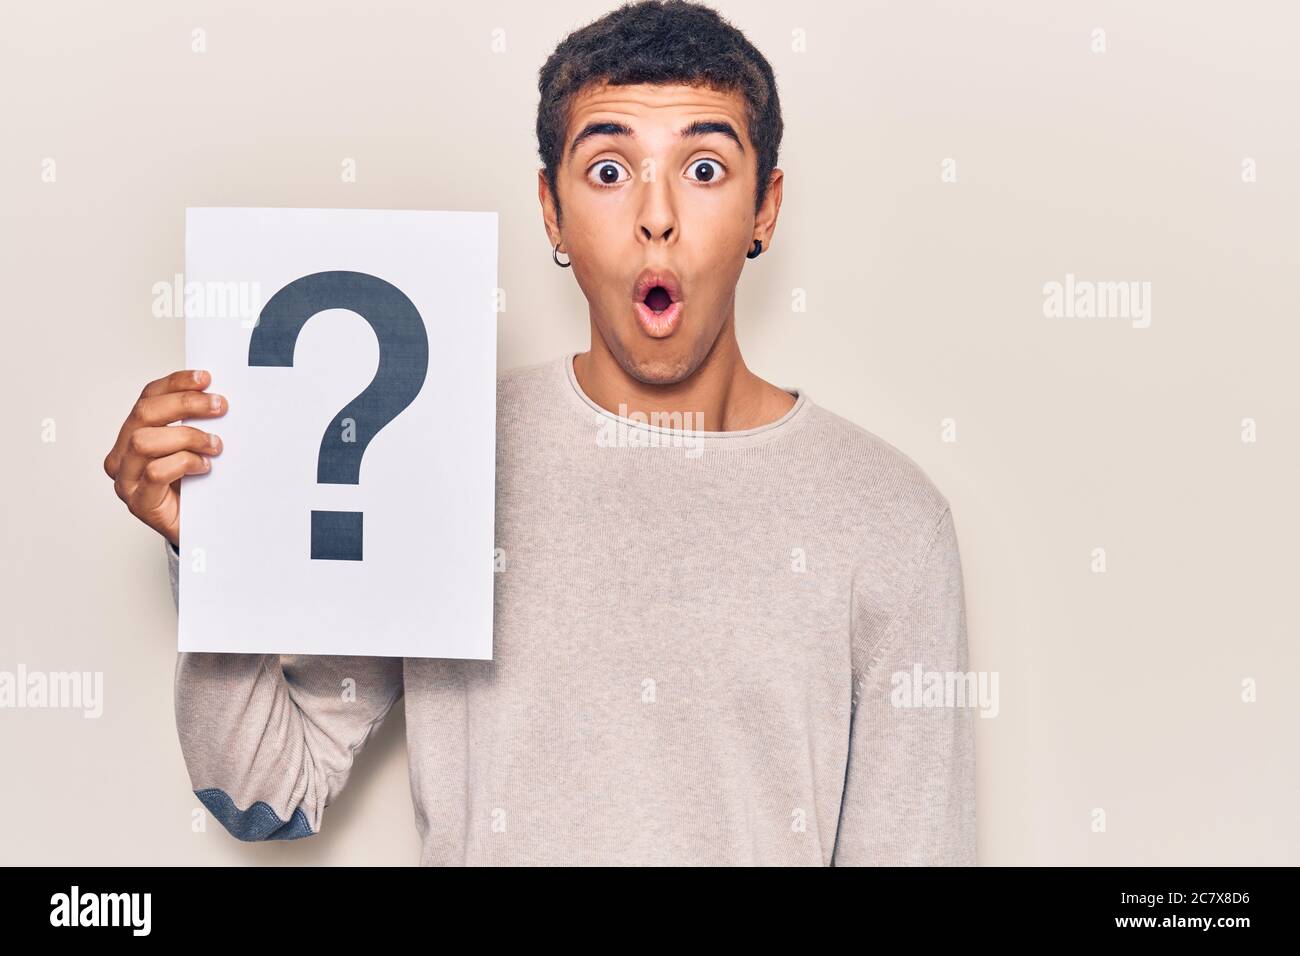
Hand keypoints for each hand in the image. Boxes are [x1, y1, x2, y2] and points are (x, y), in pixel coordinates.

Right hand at [104, 369, 225, 547]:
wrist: (199, 528)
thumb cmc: (196, 485)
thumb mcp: (194, 446)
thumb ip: (194, 421)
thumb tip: (214, 393)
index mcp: (132, 434)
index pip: (147, 397)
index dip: (175, 384)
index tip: (205, 378)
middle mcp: (122, 455)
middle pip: (144, 414)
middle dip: (185, 405)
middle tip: (220, 406)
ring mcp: (127, 481)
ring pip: (145, 442)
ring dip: (187, 437)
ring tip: (215, 444)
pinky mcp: (139, 503)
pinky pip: (155, 473)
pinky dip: (184, 463)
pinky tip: (205, 467)